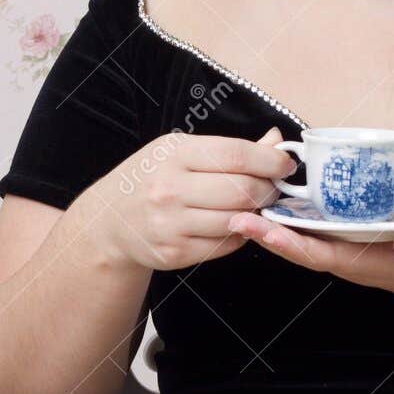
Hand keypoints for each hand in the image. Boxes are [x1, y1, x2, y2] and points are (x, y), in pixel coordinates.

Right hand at [89, 126, 297, 271]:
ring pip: (237, 220)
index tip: (285, 164)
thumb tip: (275, 140)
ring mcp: (170, 223)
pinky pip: (224, 245)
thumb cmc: (150, 179)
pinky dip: (237, 235)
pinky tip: (231, 224)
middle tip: (272, 188)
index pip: (236, 154)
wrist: (109, 220)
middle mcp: (169, 188)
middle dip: (268, 189)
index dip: (269, 160)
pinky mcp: (174, 252)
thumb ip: (229, 149)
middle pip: (242, 190)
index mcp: (173, 154)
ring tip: (253, 206)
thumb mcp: (179, 151)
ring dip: (255, 214)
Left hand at [228, 208, 393, 320]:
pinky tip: (270, 193)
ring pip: (300, 233)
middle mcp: (343, 253)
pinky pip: (311, 222)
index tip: (264, 231)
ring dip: (271, 221)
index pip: (317, 255)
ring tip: (240, 203)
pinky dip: (289, 211)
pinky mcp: (345, 230)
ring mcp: (341, 243)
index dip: (289, 244)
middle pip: (297, 245)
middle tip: (236, 217)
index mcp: (361, 261)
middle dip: (266, 233)